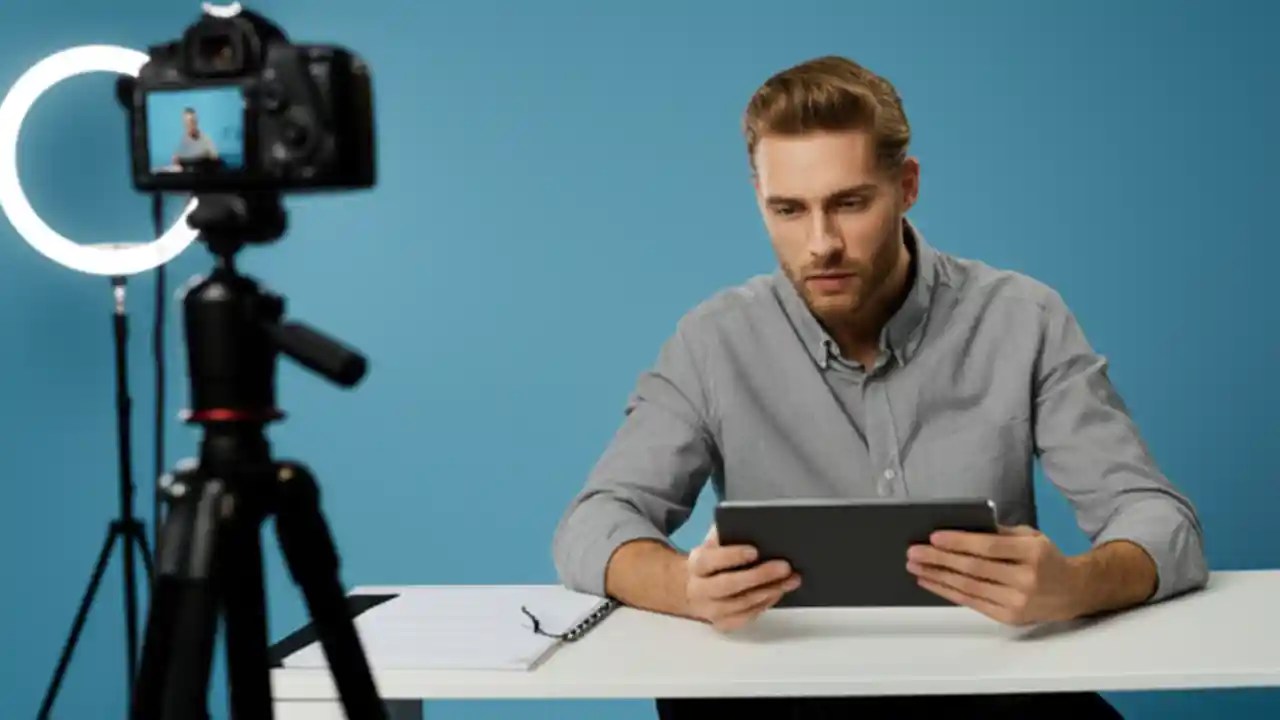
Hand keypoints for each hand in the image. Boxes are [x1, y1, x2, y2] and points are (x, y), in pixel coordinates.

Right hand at [685, 525, 800, 631]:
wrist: (693, 587)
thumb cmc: (712, 560)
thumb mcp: (715, 542)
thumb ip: (729, 532)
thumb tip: (754, 524)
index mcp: (697, 564)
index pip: (709, 560)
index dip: (731, 556)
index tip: (754, 551)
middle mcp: (700, 589)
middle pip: (728, 585)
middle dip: (759, 576)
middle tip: (784, 567)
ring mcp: (711, 610)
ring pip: (741, 604)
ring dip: (770, 591)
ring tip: (791, 579)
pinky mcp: (723, 623)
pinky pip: (747, 617)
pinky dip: (765, 604)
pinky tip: (779, 591)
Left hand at [906, 525, 1084, 625]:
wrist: (1073, 591)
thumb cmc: (1047, 558)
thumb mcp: (1032, 536)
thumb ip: (1000, 532)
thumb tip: (960, 529)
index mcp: (1033, 552)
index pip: (990, 547)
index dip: (959, 542)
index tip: (934, 537)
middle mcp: (1026, 579)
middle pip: (974, 568)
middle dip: (939, 560)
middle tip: (914, 552)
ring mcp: (1017, 601)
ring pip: (969, 587)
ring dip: (937, 576)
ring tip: (915, 567)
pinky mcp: (1009, 617)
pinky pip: (971, 603)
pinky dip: (947, 592)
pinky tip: (930, 582)